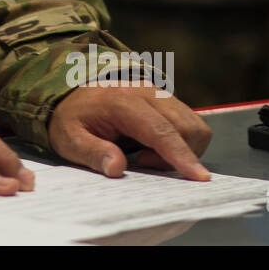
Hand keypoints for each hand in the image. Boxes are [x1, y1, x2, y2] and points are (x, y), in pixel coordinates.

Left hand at [46, 81, 211, 179]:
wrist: (70, 91)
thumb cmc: (72, 117)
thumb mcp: (69, 139)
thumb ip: (93, 153)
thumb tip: (117, 168)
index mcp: (123, 101)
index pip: (161, 131)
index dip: (181, 155)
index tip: (198, 177)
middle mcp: (147, 92)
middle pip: (187, 127)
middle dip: (179, 155)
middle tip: (141, 162)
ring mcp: (160, 93)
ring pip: (194, 125)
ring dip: (182, 148)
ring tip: (145, 155)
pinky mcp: (166, 99)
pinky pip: (189, 123)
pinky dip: (181, 141)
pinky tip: (152, 146)